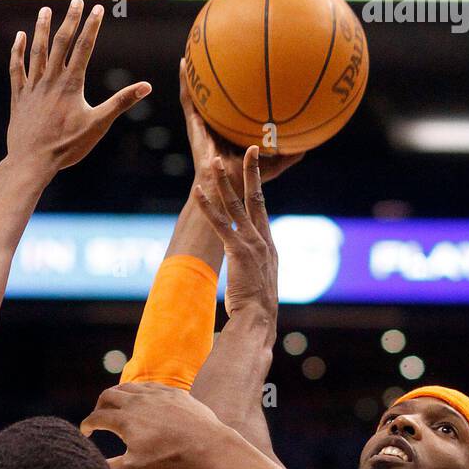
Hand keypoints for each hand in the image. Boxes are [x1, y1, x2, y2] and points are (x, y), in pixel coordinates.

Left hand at [6, 0, 150, 175]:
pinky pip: (17, 68)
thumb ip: (121, 102)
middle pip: (61, 43)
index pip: (84, 48)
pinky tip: (20, 37)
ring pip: (37, 51)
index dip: (92, 27)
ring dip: (42, 29)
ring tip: (46, 10)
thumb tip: (147, 87)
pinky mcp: (19, 97)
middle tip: (76, 0)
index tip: (98, 8)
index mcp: (71, 84)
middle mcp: (50, 80)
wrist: (32, 162)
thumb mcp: (98, 125)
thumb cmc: (67, 147)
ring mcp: (33, 87)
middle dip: (70, 20)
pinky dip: (18, 51)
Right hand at [81, 383, 222, 468]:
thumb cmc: (171, 460)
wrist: (207, 445)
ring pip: (129, 387)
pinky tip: (144, 400)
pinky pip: (150, 386)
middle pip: (108, 395)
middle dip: (99, 406)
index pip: (97, 418)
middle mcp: (136, 401)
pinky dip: (140, 392)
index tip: (85, 431)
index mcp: (124, 419)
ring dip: (118, 394)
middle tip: (99, 416)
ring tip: (118, 404)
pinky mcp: (173, 392)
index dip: (87, 425)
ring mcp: (156, 394)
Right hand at [179, 59, 303, 194]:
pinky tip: (184, 64)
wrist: (223, 190)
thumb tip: (308, 144)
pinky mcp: (194, 125)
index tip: (246, 71)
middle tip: (219, 53)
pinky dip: (185, 81)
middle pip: (215, 100)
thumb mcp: (272, 165)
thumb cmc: (244, 181)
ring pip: (198, 95)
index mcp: (232, 134)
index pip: (234, 111)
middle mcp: (216, 127)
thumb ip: (289, 154)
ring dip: (194, 75)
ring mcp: (203, 125)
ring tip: (192, 51)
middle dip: (215, 80)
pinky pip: (188, 99)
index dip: (238, 94)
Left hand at [194, 147, 278, 319]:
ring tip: (215, 162)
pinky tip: (198, 191)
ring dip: (224, 182)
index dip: (260, 189)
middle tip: (251, 148)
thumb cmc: (257, 310)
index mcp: (270, 247)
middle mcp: (264, 241)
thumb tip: (249, 274)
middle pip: (257, 198)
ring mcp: (252, 244)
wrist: (259, 320)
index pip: (264, 211)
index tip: (258, 171)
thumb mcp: (260, 285)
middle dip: (253, 172)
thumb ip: (255, 271)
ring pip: (236, 205)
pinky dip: (208, 206)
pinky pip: (220, 223)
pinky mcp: (238, 251)